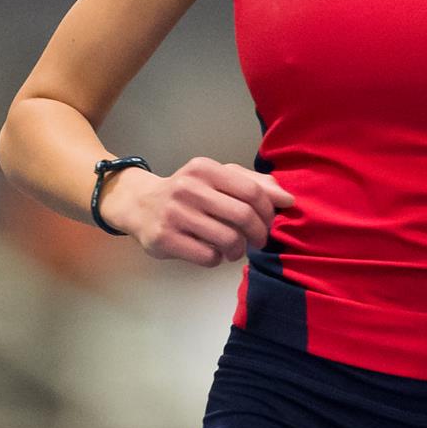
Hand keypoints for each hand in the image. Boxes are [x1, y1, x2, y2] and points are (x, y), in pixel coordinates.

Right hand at [101, 157, 293, 267]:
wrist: (139, 204)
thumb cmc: (188, 192)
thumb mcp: (216, 178)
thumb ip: (252, 183)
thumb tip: (287, 199)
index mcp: (205, 169)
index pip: (252, 191)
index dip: (269, 212)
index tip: (271, 222)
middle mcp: (189, 188)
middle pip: (244, 216)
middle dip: (259, 233)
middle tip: (258, 241)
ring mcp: (175, 214)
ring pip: (229, 240)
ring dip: (238, 250)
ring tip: (234, 248)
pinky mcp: (165, 239)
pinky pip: (208, 256)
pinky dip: (217, 258)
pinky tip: (212, 252)